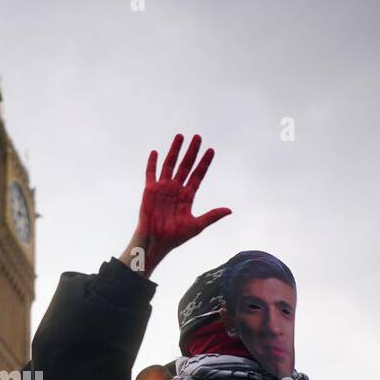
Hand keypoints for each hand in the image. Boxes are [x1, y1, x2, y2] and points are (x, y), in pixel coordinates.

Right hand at [122, 133, 230, 276]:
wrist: (156, 242)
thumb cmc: (175, 237)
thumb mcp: (196, 225)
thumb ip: (212, 215)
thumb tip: (229, 210)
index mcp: (187, 196)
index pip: (198, 175)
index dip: (204, 163)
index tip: (211, 150)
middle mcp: (176, 189)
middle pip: (186, 166)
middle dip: (192, 151)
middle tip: (198, 137)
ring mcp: (163, 188)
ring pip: (170, 165)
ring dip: (175, 150)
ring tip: (180, 136)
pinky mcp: (150, 190)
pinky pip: (151, 174)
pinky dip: (152, 163)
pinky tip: (155, 152)